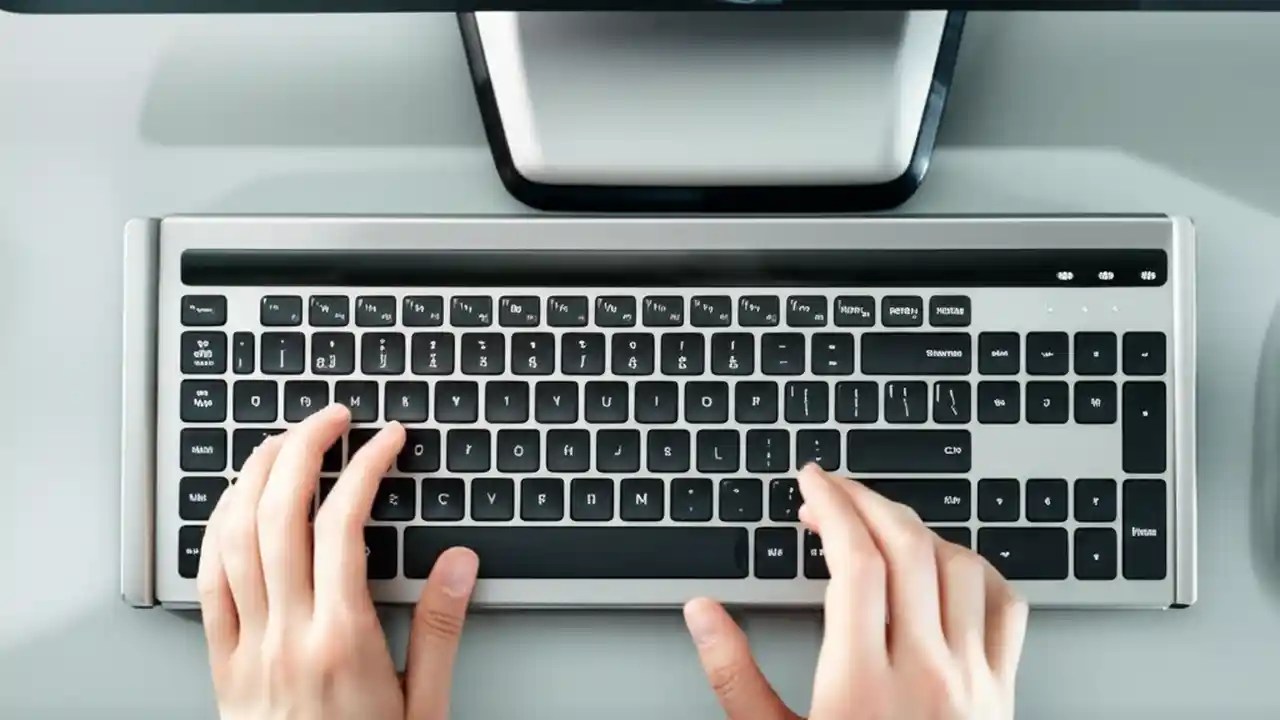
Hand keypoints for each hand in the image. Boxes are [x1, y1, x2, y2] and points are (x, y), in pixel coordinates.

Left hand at [197, 404, 480, 719]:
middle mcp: (285, 635)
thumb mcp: (425, 709)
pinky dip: (218, 529)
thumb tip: (458, 563)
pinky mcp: (221, 663)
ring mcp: (245, 646)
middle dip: (304, 448)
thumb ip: (439, 631)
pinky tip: (235, 506)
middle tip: (332, 417)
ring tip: (282, 442)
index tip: (386, 438)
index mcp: (340, 641)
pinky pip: (207, 580)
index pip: (342, 524)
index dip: (364, 466)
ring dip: (255, 476)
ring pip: (234, 537)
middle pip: (279, 513)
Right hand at [683, 465, 1027, 719]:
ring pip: (961, 566)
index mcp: (863, 684)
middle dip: (866, 500)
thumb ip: (734, 678)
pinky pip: (1007, 608)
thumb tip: (704, 614)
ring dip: (918, 529)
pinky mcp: (1004, 696)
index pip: (855, 560)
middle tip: (835, 488)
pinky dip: (979, 570)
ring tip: (880, 524)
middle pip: (908, 547)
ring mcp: (974, 682)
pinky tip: (950, 566)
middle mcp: (927, 673)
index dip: (831, 505)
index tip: (811, 483)